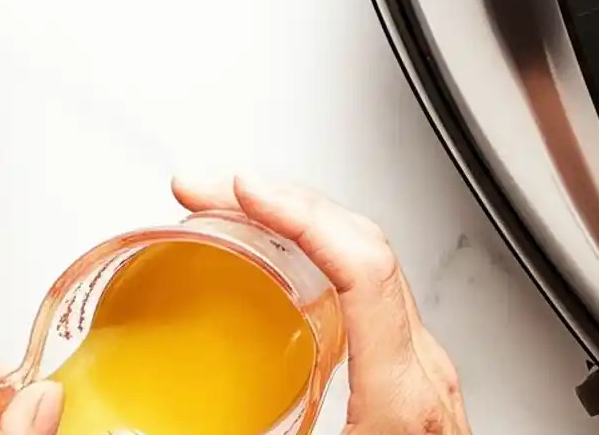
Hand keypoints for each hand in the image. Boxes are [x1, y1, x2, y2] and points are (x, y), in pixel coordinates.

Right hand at [173, 173, 471, 434]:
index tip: (242, 191)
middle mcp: (421, 367)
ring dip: (297, 218)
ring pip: (367, 255)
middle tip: (210, 188)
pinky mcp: (410, 368)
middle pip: (363, 244)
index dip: (300, 215)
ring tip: (233, 208)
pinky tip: (276, 259)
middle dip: (280, 199)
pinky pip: (366, 284)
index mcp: (402, 398)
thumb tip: (177, 428)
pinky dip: (314, 252)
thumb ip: (246, 433)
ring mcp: (421, 363)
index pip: (363, 269)